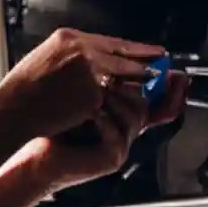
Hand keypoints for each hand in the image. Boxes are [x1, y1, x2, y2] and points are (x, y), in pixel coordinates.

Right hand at [0, 28, 170, 141]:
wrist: (13, 110)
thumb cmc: (22, 90)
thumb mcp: (44, 58)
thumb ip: (69, 56)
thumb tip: (88, 59)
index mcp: (69, 38)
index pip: (110, 41)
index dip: (132, 47)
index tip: (148, 49)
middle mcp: (82, 50)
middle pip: (123, 54)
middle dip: (145, 58)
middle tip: (163, 60)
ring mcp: (90, 72)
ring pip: (124, 75)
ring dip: (142, 78)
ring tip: (158, 79)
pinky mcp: (93, 94)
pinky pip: (115, 98)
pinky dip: (126, 100)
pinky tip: (138, 102)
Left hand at [19, 70, 189, 189]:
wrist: (38, 152)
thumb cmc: (55, 123)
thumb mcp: (80, 95)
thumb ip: (99, 77)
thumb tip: (115, 48)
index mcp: (123, 114)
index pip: (153, 97)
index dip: (165, 82)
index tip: (169, 62)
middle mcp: (127, 129)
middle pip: (152, 104)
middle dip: (154, 86)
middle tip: (154, 70)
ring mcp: (122, 144)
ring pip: (136, 117)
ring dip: (121, 99)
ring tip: (107, 88)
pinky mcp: (111, 158)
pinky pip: (117, 136)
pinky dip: (107, 121)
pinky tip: (95, 112)